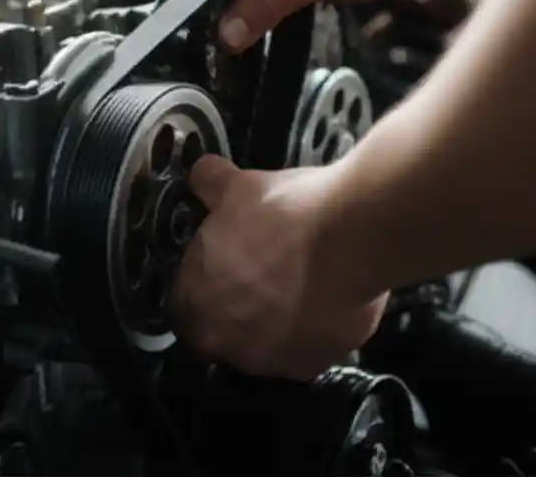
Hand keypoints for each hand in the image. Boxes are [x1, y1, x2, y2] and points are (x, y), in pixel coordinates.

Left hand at [169, 155, 389, 379]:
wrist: (350, 235)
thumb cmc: (279, 214)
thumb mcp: (236, 188)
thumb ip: (210, 185)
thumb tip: (201, 173)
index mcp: (196, 309)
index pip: (185, 310)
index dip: (202, 287)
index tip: (222, 267)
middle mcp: (231, 348)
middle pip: (227, 333)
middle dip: (239, 309)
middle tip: (261, 274)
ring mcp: (278, 363)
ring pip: (269, 345)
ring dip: (276, 321)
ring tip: (299, 282)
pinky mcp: (321, 362)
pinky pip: (310, 347)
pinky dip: (314, 326)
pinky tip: (327, 294)